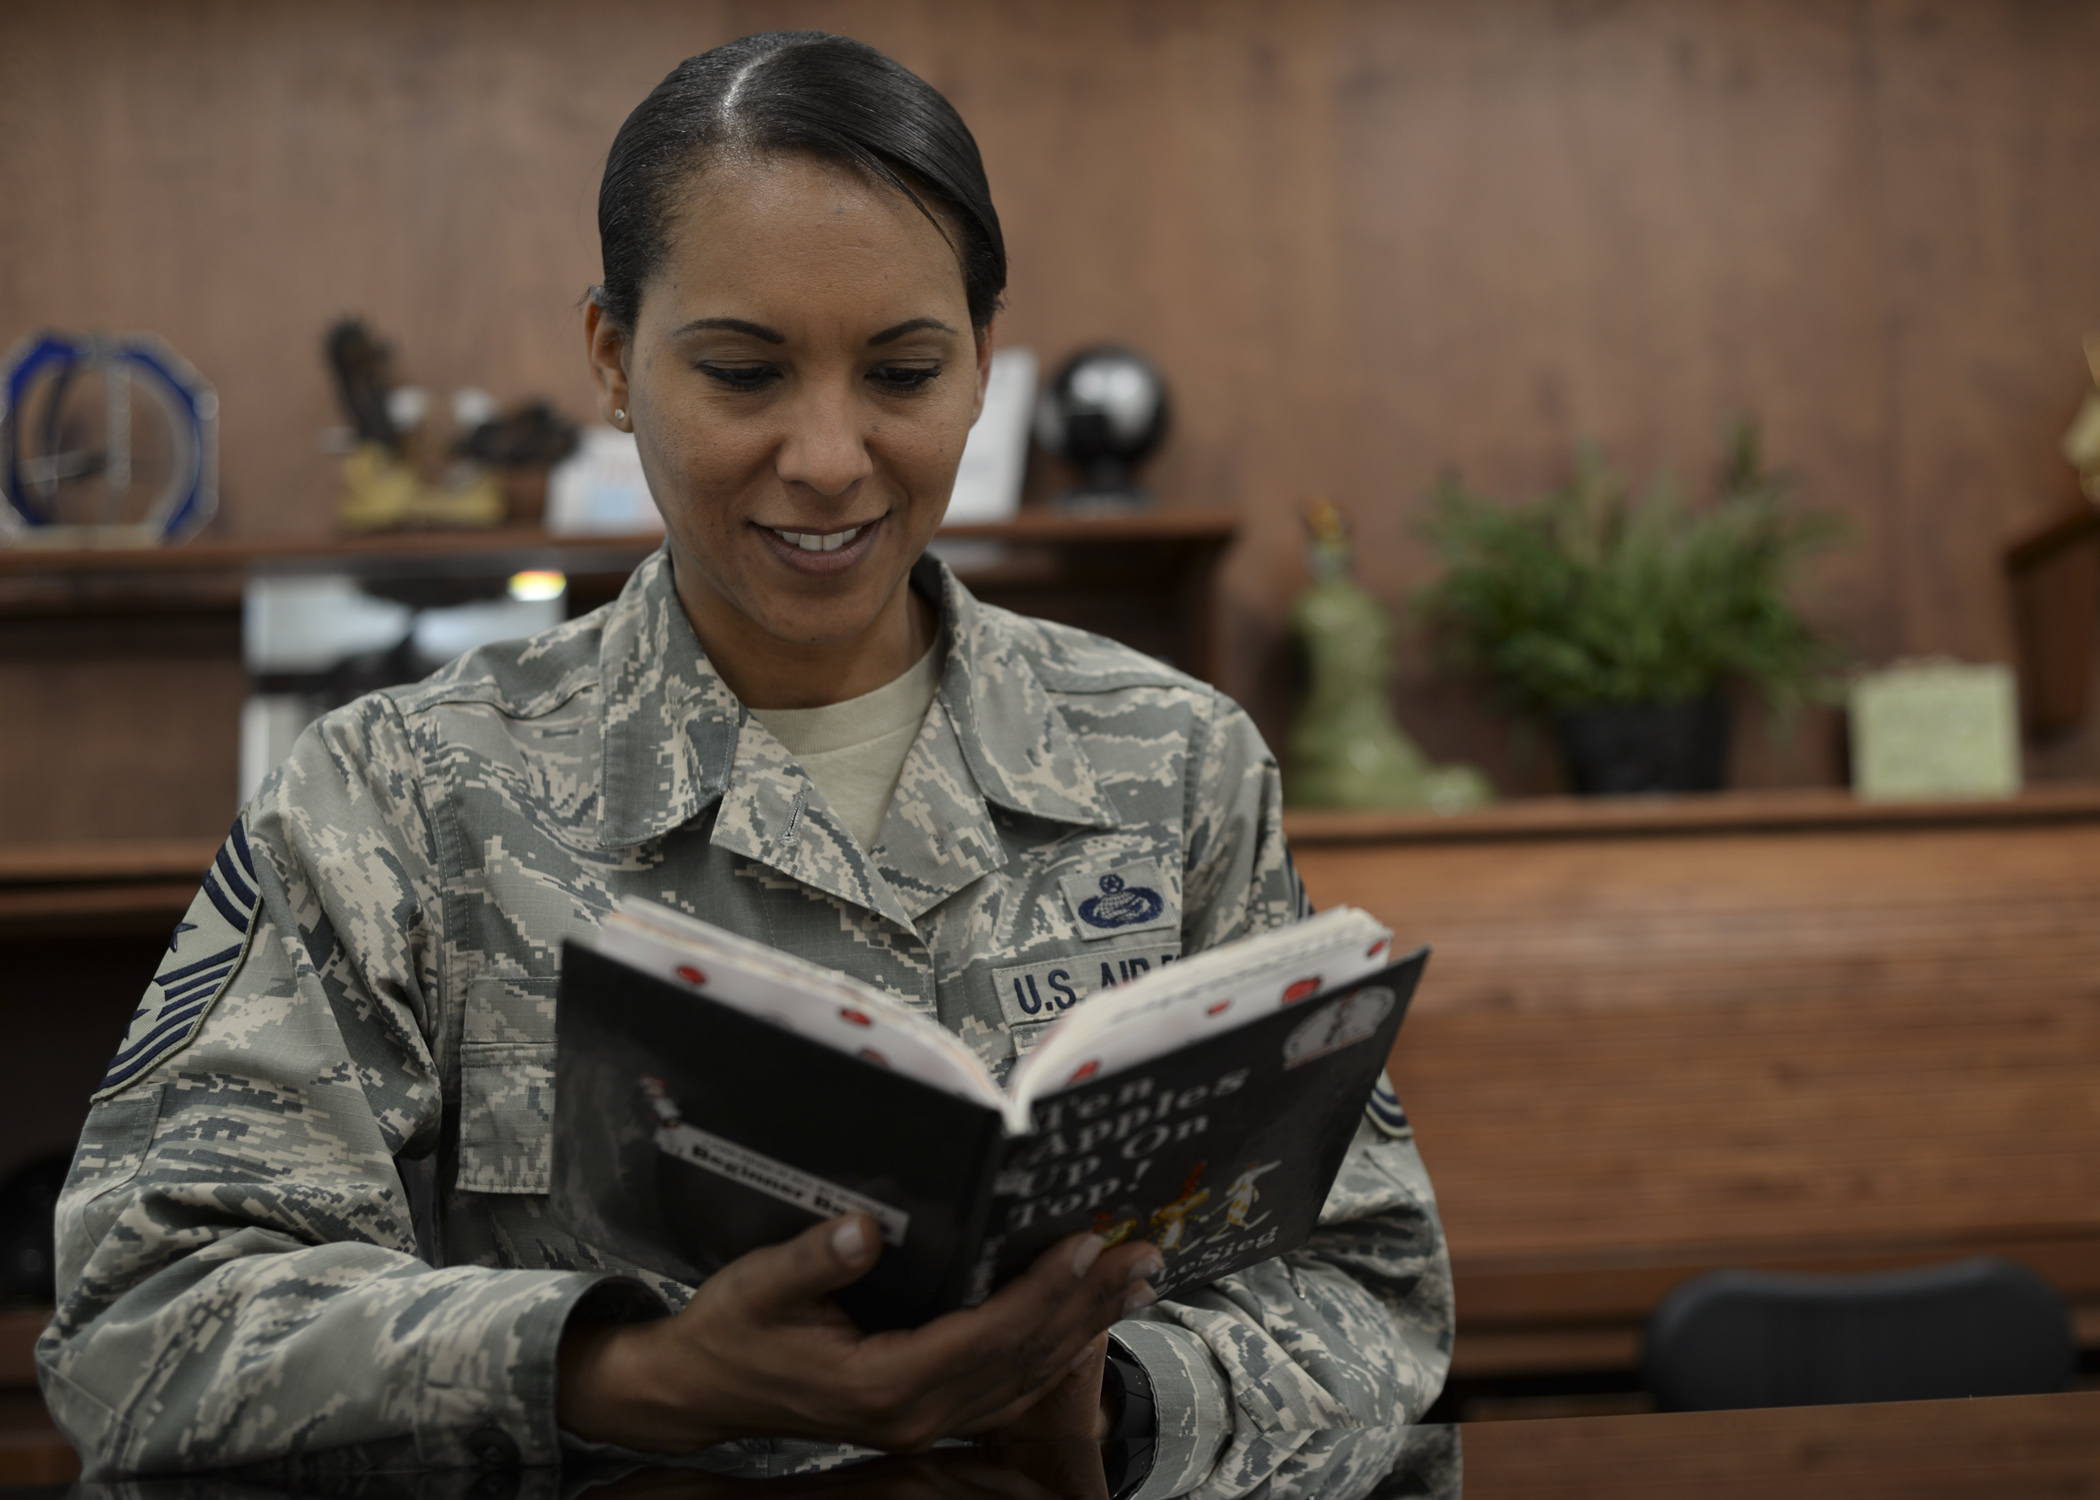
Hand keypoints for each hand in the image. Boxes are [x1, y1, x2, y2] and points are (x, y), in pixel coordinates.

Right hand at [558, 1213, 1162, 1453]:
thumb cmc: (730, 1332)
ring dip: (1083, 1327)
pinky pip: (1007, 1385)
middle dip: (1088, 1305)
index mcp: (881, 1386)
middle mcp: (915, 1413)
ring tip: (1134, 1282)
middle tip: (1145, 1257)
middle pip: (1023, 1358)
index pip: (985, 1335)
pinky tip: (1081, 1321)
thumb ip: (814, 1260)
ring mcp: (923, 1421)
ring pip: (1025, 1376)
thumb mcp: (756, 1286)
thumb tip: (865, 1230)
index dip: (1041, 1291)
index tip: (1087, 1245)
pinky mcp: (925, 1412)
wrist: (701, 1389)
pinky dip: (1051, 1349)